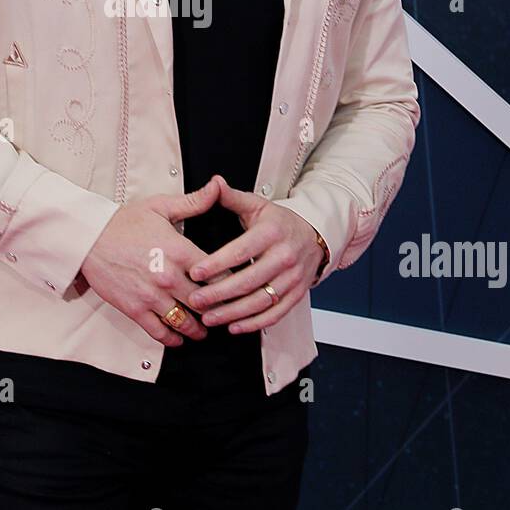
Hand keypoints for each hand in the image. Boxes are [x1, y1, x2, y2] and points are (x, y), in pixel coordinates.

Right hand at [80, 177, 228, 346]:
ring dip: (197, 329)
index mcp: (179, 251)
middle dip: (217, 310)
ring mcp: (152, 296)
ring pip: (185, 322)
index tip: (238, 288)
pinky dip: (173, 338)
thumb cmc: (124, 222)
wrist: (89, 238)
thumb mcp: (161, 206)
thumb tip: (217, 187)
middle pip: (205, 302)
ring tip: (204, 330)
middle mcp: (168, 277)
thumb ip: (194, 202)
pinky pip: (159, 332)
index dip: (232, 284)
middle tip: (224, 313)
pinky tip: (179, 337)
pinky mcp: (135, 309)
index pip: (218, 275)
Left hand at [184, 174, 323, 333]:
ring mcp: (292, 279)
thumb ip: (232, 197)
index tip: (195, 272)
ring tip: (209, 317)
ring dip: (232, 313)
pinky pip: (275, 314)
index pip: (240, 251)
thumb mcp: (257, 205)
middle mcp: (284, 257)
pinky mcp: (296, 295)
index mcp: (271, 232)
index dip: (216, 264)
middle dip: (218, 294)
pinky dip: (254, 324)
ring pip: (260, 302)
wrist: (315, 235)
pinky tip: (234, 326)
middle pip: (248, 281)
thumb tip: (214, 183)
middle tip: (195, 300)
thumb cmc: (280, 222)